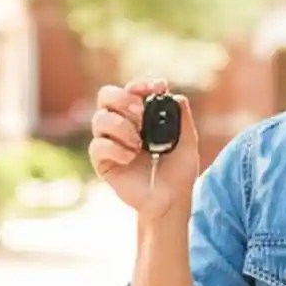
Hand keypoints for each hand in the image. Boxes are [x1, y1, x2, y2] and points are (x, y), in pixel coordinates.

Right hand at [88, 78, 200, 221]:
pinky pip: (98, 146)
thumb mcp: (187, 142)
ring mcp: (110, 142)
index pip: (131, 90)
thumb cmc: (178, 171)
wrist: (171, 201)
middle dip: (122, 98)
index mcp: (140, 116)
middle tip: (140, 113)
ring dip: (121, 126)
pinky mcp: (102, 163)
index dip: (141, 84)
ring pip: (100, 119)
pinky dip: (115, 148)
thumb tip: (177, 97)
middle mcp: (121, 124)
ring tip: (138, 143)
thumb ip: (183, 119)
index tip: (158, 87)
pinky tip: (131, 157)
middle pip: (105, 95)